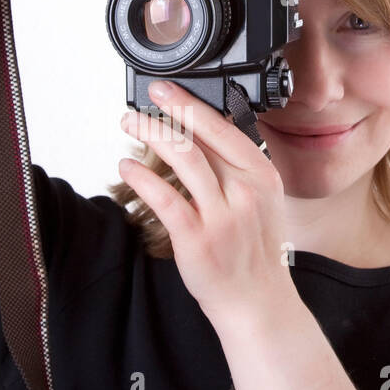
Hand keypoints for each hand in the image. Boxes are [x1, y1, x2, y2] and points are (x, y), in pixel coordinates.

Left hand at [118, 79, 299, 333]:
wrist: (256, 300)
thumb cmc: (253, 250)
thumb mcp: (259, 200)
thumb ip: (235, 167)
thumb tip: (201, 132)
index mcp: (262, 176)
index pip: (223, 128)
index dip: (191, 104)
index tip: (168, 89)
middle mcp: (244, 191)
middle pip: (199, 138)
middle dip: (165, 112)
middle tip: (142, 101)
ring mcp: (221, 216)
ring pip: (182, 159)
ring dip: (150, 135)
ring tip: (130, 124)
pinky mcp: (197, 239)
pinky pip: (164, 199)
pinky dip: (142, 178)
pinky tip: (127, 168)